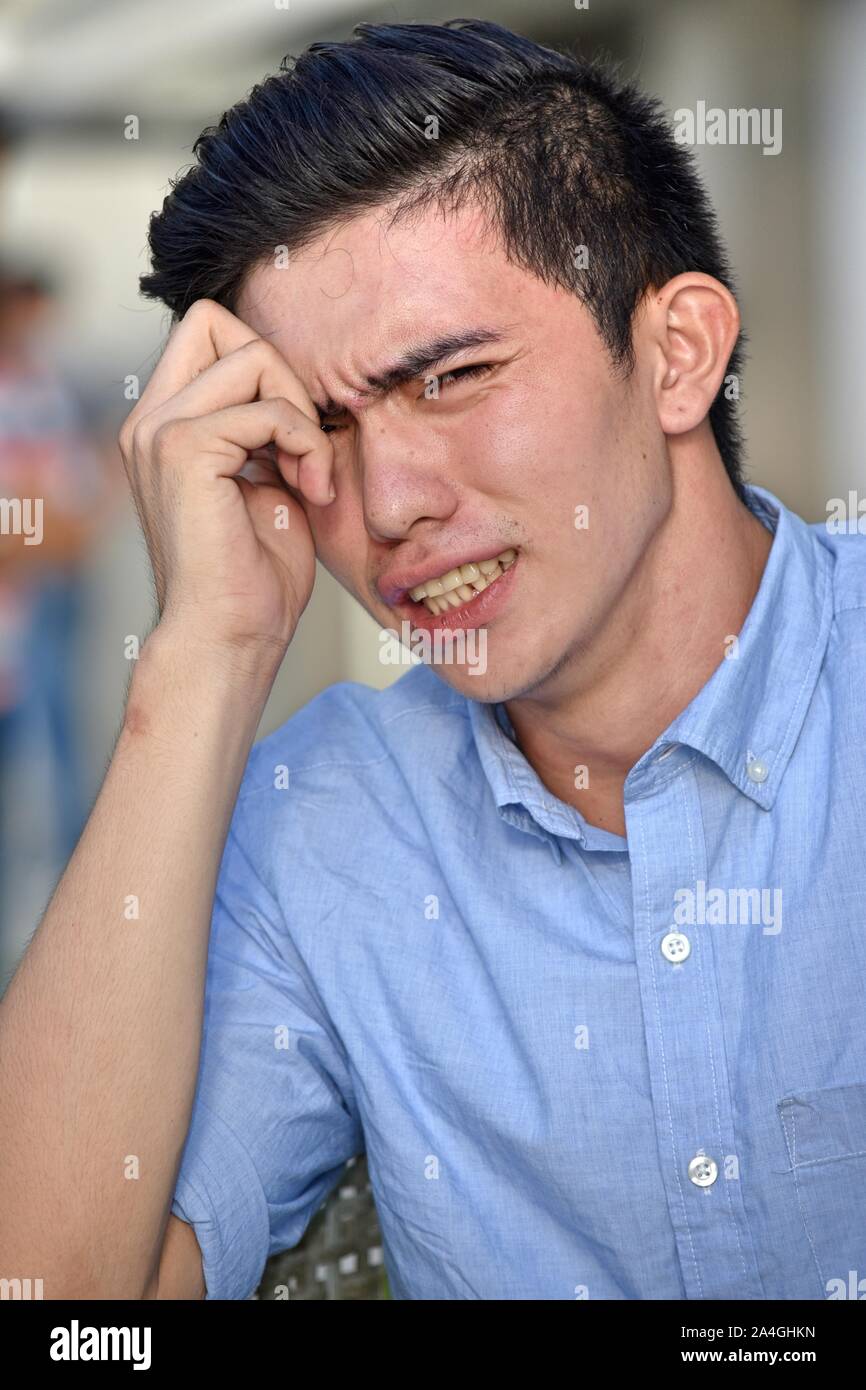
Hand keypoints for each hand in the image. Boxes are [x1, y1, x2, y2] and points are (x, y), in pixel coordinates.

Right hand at [118, 298, 333, 663]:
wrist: (231, 636)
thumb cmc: (254, 578)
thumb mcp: (267, 483)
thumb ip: (268, 429)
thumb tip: (297, 388)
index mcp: (163, 425)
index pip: (208, 332)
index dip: (265, 369)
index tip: (294, 438)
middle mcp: (150, 421)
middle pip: (219, 322)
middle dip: (281, 374)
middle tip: (304, 444)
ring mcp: (160, 431)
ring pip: (253, 356)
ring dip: (302, 414)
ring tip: (312, 476)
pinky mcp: (184, 449)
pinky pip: (269, 408)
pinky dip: (307, 442)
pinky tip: (312, 490)